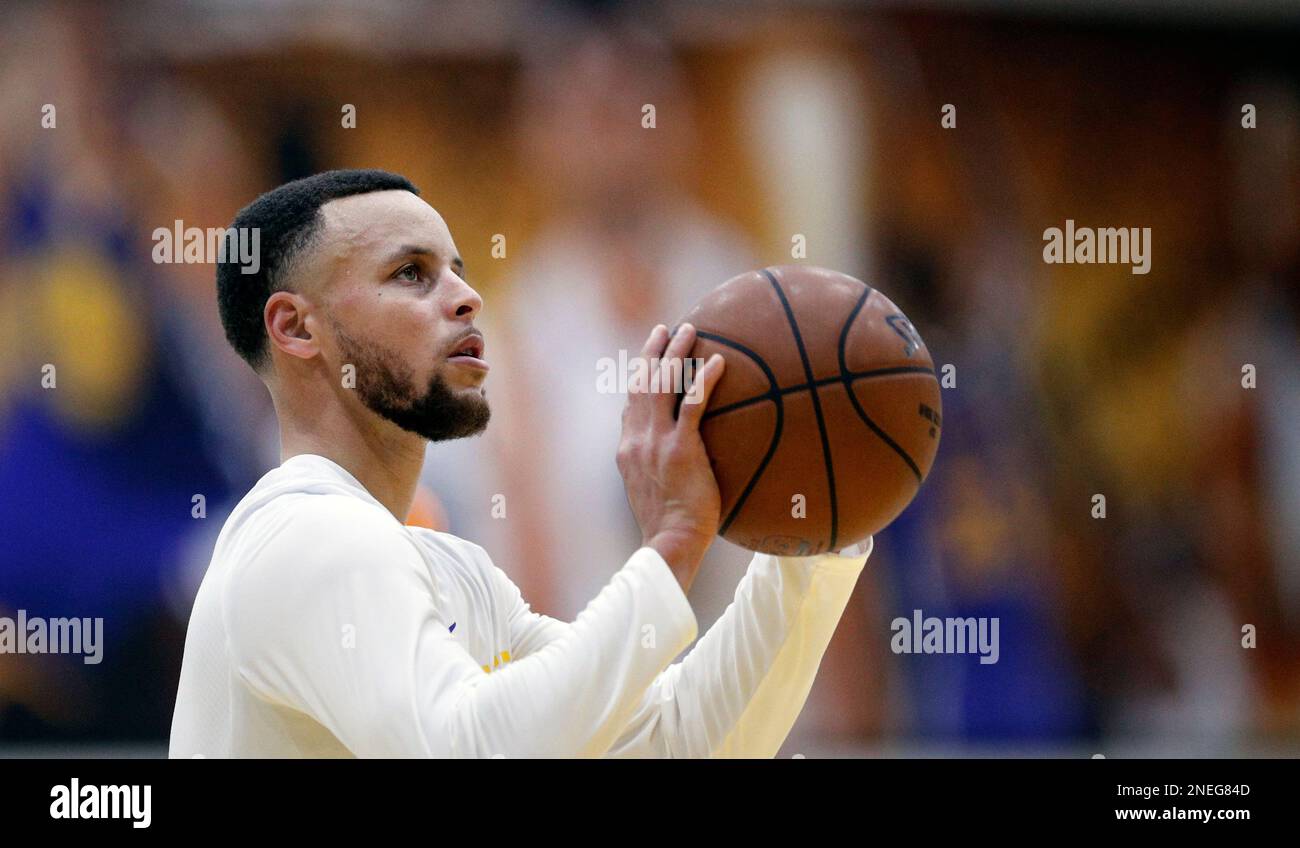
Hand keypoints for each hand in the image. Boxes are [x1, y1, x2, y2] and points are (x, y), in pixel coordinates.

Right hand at [616, 323, 725, 592]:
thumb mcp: (653, 497)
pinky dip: (703, 380)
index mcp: (628, 451)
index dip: (639, 380)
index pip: (630, 407)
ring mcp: (656, 442)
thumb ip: (660, 474)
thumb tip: (679, 471)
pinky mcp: (680, 447)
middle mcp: (637, 440)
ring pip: (662, 384)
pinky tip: (718, 362)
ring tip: (688, 330)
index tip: (649, 362)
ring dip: (674, 353)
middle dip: (652, 352)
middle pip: (641, 384)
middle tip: (664, 329)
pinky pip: (692, 403)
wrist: (670, 542)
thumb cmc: (669, 529)